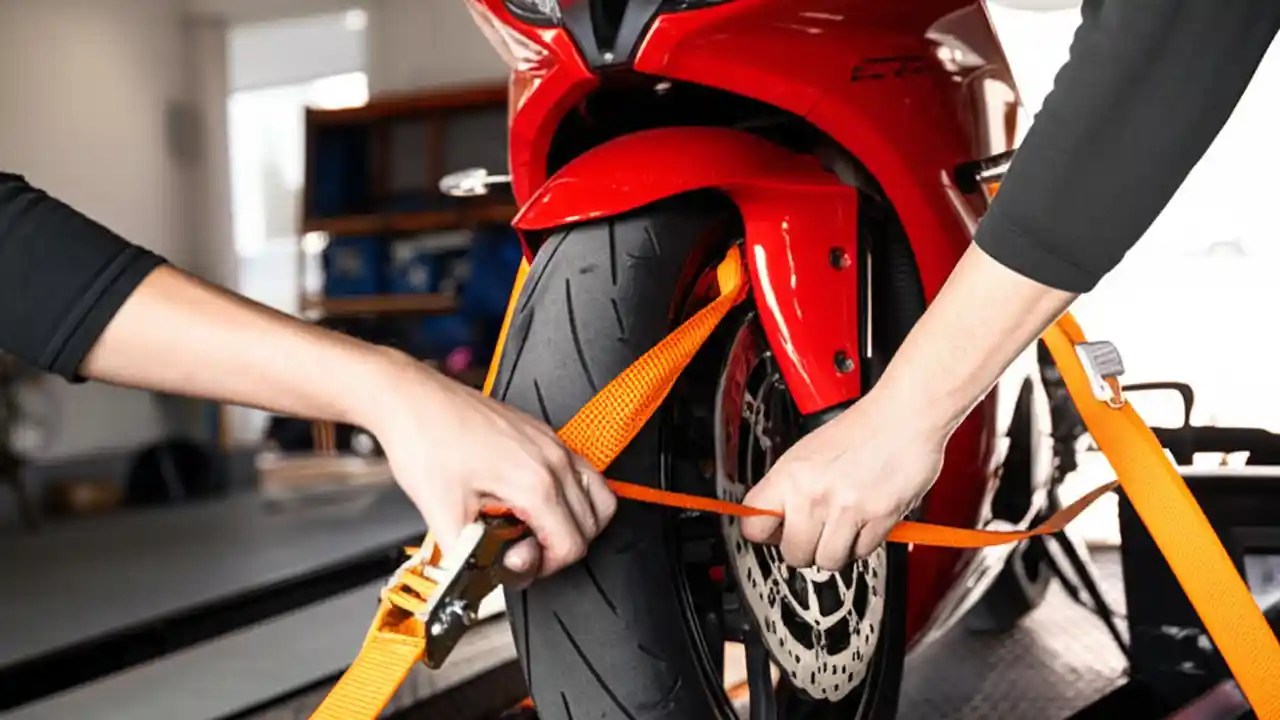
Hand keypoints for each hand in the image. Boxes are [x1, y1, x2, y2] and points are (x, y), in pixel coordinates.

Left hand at [364, 352, 615, 586]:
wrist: (412, 399)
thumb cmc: (424, 440)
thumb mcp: (441, 513)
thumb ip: (465, 558)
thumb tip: (478, 583)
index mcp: (535, 482)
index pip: (571, 545)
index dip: (543, 568)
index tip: (513, 565)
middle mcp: (553, 459)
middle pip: (592, 524)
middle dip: (560, 549)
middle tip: (521, 551)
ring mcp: (552, 442)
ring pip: (599, 495)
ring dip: (578, 523)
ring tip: (538, 531)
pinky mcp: (543, 434)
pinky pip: (582, 471)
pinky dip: (572, 497)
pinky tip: (533, 502)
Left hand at [740, 386, 948, 568]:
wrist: (904, 416)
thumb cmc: (860, 430)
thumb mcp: (807, 453)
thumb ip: (788, 489)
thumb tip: (775, 523)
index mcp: (789, 475)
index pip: (753, 527)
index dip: (765, 534)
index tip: (775, 532)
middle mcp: (813, 494)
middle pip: (792, 554)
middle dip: (805, 549)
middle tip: (815, 533)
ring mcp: (846, 508)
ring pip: (826, 562)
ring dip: (835, 551)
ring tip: (842, 529)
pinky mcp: (878, 518)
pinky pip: (861, 553)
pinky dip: (863, 544)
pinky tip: (864, 522)